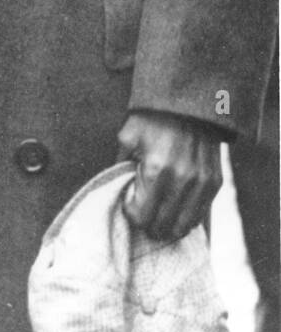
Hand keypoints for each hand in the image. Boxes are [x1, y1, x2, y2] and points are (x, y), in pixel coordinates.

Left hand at [117, 110, 223, 241]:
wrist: (189, 105)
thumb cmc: (152, 119)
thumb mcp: (127, 137)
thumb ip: (120, 166)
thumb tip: (117, 190)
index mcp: (155, 169)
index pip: (141, 215)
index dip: (132, 214)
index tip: (130, 204)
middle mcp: (180, 180)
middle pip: (162, 226)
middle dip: (149, 224)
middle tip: (143, 214)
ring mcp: (200, 183)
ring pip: (183, 226)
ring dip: (168, 227)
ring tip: (159, 216)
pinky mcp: (214, 183)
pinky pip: (200, 215)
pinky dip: (186, 219)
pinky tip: (176, 210)